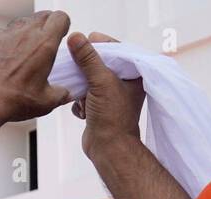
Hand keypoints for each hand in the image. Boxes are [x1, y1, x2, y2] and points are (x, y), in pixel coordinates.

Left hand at [0, 10, 72, 122]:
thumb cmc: (13, 100)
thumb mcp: (45, 102)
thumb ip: (60, 94)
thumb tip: (65, 93)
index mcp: (44, 43)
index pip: (60, 18)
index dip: (63, 25)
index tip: (62, 34)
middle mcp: (25, 33)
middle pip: (42, 16)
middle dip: (47, 25)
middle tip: (47, 40)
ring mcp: (7, 35)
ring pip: (23, 21)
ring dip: (28, 30)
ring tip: (28, 48)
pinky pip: (4, 32)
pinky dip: (9, 38)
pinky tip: (9, 54)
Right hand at [68, 32, 144, 155]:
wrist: (108, 148)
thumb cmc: (113, 117)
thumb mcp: (101, 81)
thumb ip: (88, 59)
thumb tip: (76, 38)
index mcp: (134, 72)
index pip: (115, 48)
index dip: (98, 45)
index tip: (81, 43)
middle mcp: (124, 82)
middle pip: (98, 64)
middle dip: (85, 71)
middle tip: (76, 71)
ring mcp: (110, 95)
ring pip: (87, 80)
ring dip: (80, 89)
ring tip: (82, 98)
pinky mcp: (98, 107)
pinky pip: (83, 95)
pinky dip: (79, 102)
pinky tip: (83, 111)